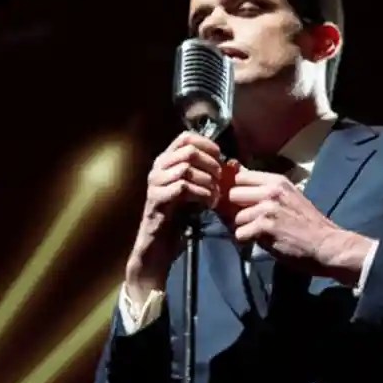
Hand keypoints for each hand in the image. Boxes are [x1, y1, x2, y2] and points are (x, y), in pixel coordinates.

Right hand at [125, 132, 222, 297]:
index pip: (185, 137)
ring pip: (186, 168)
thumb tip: (227, 163)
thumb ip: (204, 174)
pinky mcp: (158, 200)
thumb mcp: (193, 190)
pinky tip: (209, 203)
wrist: (158, 246)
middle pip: (188, 150)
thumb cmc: (178, 218)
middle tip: (220, 180)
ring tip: (216, 194)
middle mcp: (157, 168)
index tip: (220, 158)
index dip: (206, 144)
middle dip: (211, 164)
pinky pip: (183, 187)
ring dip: (208, 181)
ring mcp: (155, 184)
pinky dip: (201, 194)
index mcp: (165, 161)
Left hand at [226, 168, 374, 284]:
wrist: (326, 244)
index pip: (241, 177)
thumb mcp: (289, 197)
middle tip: (253, 221)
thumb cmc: (308, 223)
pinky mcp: (264, 227)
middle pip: (234, 194)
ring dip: (246, 228)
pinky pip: (240, 234)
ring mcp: (267, 208)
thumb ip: (266, 189)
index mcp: (277, 181)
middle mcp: (271, 191)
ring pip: (236, 218)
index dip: (240, 191)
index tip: (245, 202)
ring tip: (263, 234)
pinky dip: (248, 241)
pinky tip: (263, 242)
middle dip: (239, 209)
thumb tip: (240, 179)